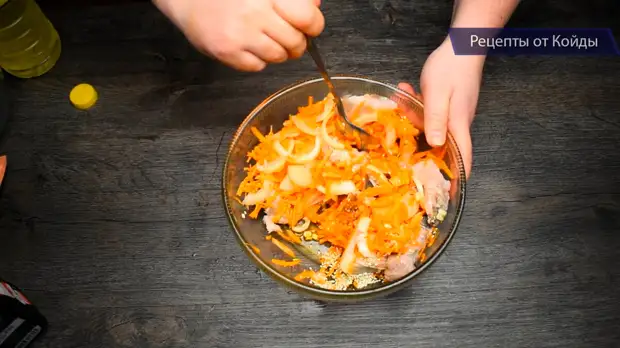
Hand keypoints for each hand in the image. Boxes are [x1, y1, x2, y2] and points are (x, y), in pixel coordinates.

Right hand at [153, 0, 323, 70]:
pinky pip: (257, 66)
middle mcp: (256, 13)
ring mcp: (241, 34)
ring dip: (277, 52)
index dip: (313, 25)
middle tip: (286, 36)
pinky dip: (257, 60)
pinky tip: (248, 46)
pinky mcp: (227, 52)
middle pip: (295, 42)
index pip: (308, 18)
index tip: (309, 27)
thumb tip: (315, 6)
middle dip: (296, 43)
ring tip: (265, 40)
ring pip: (278, 57)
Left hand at [398, 37, 483, 177]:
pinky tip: (405, 92)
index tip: (449, 195)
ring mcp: (452, 115)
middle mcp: (457, 124)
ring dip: (413, 118)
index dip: (457, 178)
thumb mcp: (438, 93)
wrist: (463, 44)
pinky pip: (429, 114)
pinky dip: (416, 107)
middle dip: (419, 144)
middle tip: (399, 135)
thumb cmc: (451, 68)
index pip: (462, 158)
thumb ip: (435, 118)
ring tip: (402, 97)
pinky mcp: (446, 106)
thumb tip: (435, 144)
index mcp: (457, 125)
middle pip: (440, 145)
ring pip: (430, 127)